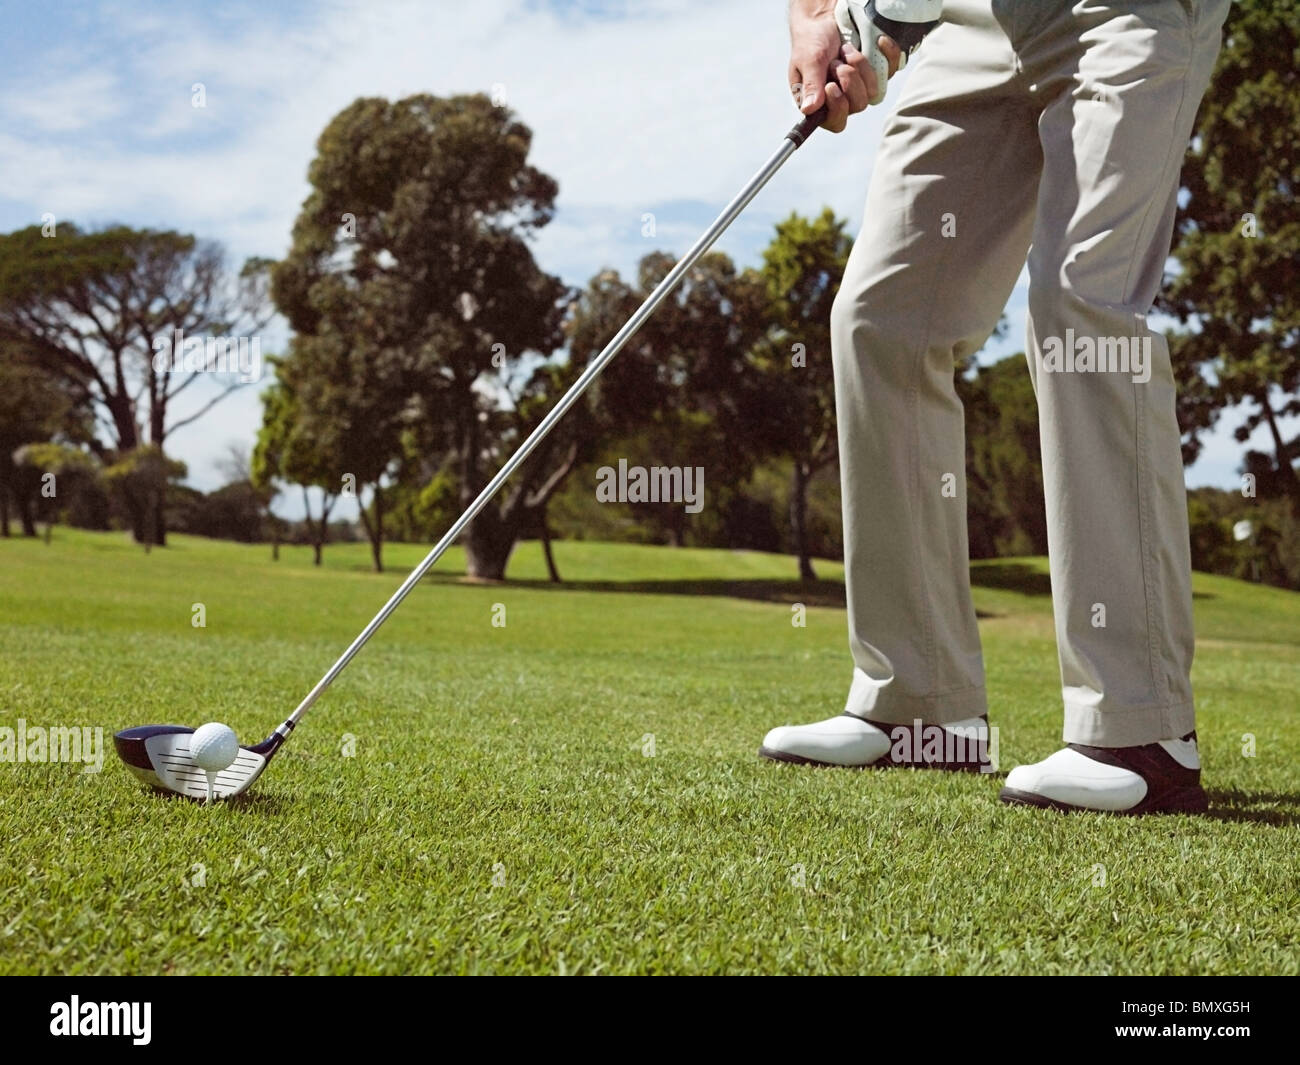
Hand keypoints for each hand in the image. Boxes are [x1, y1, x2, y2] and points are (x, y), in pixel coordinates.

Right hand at [788, 4, 901, 132]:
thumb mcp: (807, 61)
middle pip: (858, 105)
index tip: (831, 86)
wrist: (825, 18)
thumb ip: (810, 85)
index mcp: (821, 104)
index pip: (836, 122)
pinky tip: (877, 42)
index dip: (838, 108)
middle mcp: (843, 99)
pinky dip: (886, 54)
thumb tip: (809, 110)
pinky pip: (890, 70)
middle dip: (848, 80)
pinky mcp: (876, 72)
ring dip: (860, 66)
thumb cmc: (811, 41)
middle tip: (836, 63)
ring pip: (873, 90)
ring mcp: (861, 86)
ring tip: (845, 51)